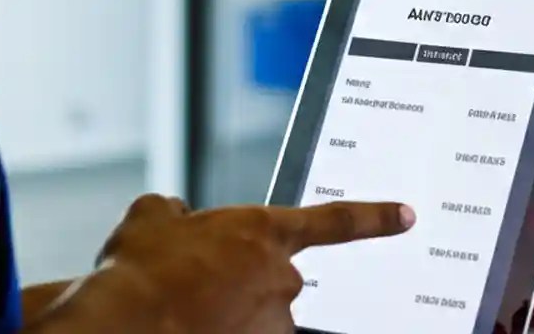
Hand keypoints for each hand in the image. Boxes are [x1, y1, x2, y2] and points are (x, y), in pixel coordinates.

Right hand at [28, 195, 414, 333]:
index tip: (406, 216)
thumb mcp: (153, 216)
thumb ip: (178, 211)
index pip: (334, 221)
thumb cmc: (141, 270)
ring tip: (183, 312)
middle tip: (194, 285)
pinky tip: (188, 326)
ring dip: (228, 313)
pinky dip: (220, 331)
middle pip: (275, 278)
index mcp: (264, 231)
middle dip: (241, 281)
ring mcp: (272, 323)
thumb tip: (175, 217)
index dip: (374, 217)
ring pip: (256, 316)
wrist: (128, 321)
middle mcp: (280, 277)